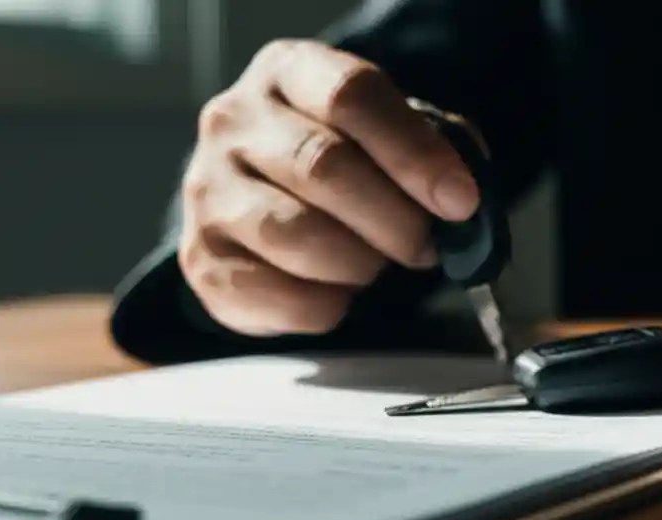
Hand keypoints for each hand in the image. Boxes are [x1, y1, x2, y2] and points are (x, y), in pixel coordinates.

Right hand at [177, 39, 479, 335]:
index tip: (458, 200)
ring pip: (296, 234)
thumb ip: (430, 151)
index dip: (413, 152)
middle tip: (423, 247)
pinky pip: (277, 295)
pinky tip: (336, 290)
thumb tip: (460, 200)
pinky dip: (326, 305)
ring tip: (374, 264)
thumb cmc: (336, 163)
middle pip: (322, 166)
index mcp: (288, 72)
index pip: (352, 96)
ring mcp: (207, 190)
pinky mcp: (201, 259)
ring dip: (358, 264)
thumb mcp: (383, 133)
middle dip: (393, 220)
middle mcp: (234, 122)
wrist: (258, 200)